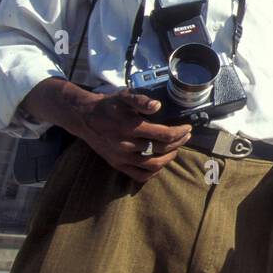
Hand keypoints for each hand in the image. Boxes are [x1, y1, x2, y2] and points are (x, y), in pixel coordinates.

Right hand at [70, 87, 192, 182]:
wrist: (85, 118)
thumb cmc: (108, 105)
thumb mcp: (123, 96)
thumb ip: (140, 100)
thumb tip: (157, 105)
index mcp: (129, 127)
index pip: (163, 134)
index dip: (179, 132)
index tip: (188, 128)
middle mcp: (125, 145)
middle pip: (161, 149)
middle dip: (178, 143)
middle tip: (186, 136)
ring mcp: (121, 157)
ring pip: (152, 164)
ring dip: (169, 158)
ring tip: (175, 149)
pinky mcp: (117, 165)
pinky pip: (139, 175)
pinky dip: (153, 172)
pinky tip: (160, 162)